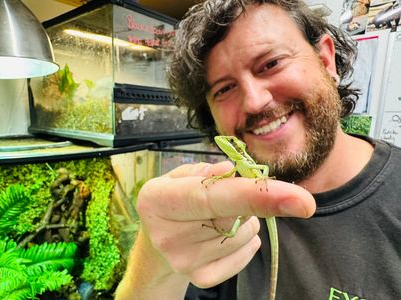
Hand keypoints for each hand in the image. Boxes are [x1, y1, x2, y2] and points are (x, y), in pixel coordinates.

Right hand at [136, 161, 315, 288]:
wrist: (159, 239)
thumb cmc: (175, 198)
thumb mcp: (181, 176)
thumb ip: (206, 171)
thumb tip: (233, 172)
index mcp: (156, 199)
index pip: (210, 197)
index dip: (254, 195)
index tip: (300, 199)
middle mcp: (167, 235)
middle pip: (233, 217)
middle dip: (249, 200)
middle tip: (241, 192)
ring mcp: (184, 262)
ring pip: (245, 233)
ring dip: (245, 218)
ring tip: (222, 213)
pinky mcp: (202, 278)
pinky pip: (247, 252)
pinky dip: (246, 239)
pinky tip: (225, 232)